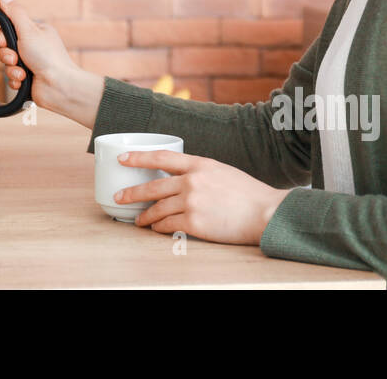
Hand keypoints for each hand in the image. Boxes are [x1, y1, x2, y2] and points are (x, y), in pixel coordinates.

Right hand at [0, 0, 89, 116]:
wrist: (58, 86)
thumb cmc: (49, 58)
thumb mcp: (29, 30)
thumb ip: (15, 13)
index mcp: (35, 32)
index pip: (9, 29)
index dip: (3, 37)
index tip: (7, 41)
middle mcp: (33, 47)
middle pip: (6, 47)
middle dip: (7, 55)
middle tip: (16, 57)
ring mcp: (31, 63)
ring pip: (7, 64)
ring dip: (12, 69)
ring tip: (23, 71)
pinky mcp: (28, 79)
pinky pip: (11, 78)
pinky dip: (15, 80)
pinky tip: (24, 80)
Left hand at [116, 150, 289, 245]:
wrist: (266, 213)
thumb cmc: (249, 194)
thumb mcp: (223, 172)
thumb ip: (201, 172)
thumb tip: (182, 178)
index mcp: (200, 164)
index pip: (162, 157)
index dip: (139, 158)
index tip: (123, 159)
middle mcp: (192, 181)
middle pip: (153, 186)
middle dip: (133, 193)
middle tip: (120, 197)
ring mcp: (192, 202)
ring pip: (158, 209)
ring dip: (146, 216)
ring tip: (139, 220)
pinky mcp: (195, 223)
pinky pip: (168, 226)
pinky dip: (159, 228)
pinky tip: (155, 229)